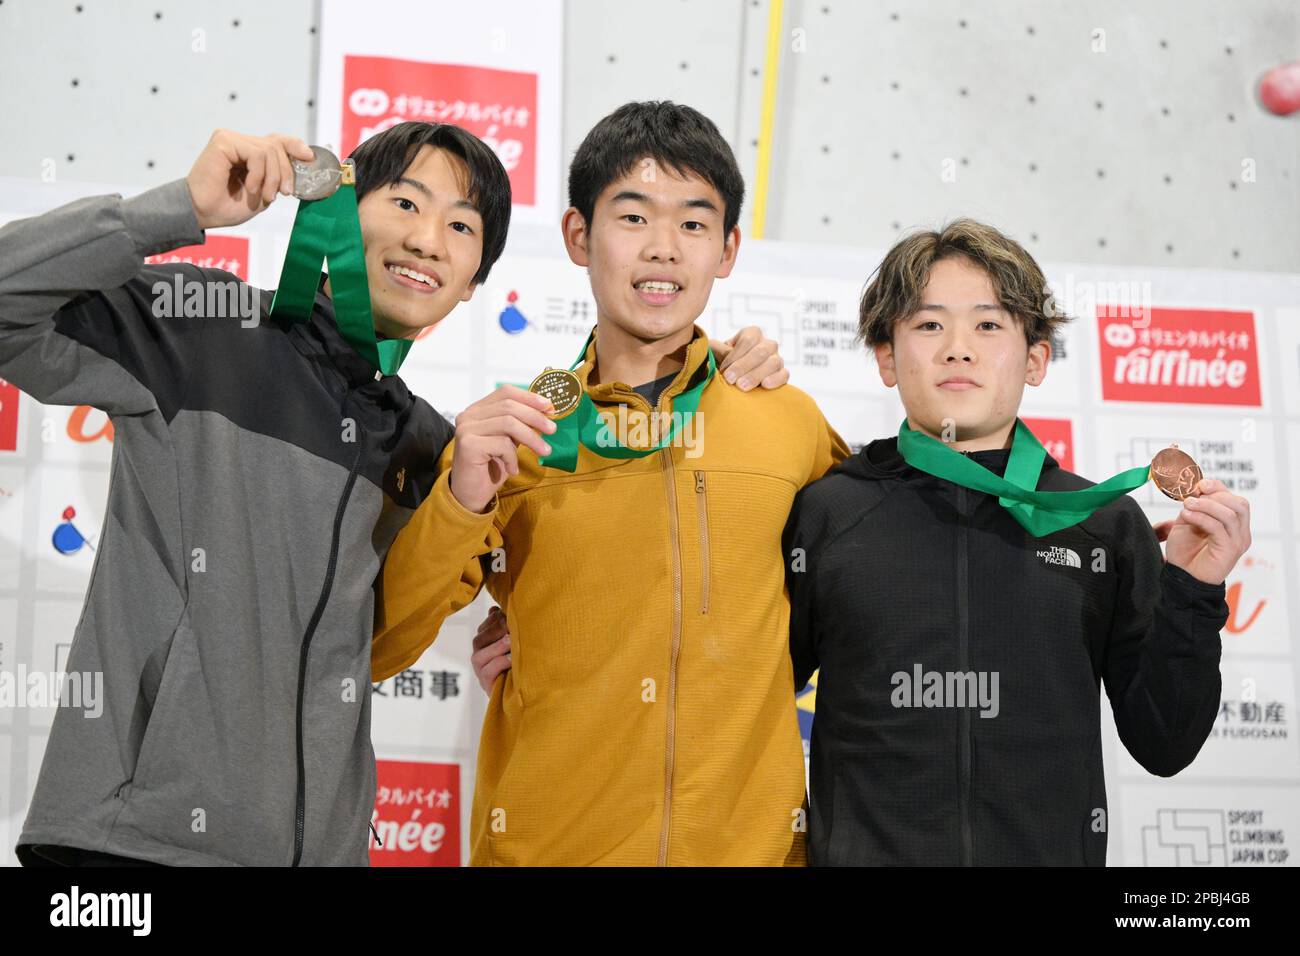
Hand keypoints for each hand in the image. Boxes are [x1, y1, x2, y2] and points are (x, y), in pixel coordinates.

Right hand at [186, 129, 314, 229]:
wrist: (203, 213)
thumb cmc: (228, 206)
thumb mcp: (263, 192)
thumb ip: (278, 177)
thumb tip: (303, 161)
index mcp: (249, 152)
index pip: (277, 141)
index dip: (295, 146)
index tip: (309, 157)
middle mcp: (240, 141)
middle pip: (277, 145)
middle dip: (285, 172)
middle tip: (283, 194)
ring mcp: (231, 139)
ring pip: (269, 150)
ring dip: (272, 177)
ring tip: (264, 195)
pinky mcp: (223, 141)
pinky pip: (256, 154)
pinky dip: (258, 174)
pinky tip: (250, 187)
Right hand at [449, 384, 556, 512]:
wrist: (470, 496)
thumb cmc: (491, 468)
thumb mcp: (510, 441)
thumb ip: (520, 425)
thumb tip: (546, 412)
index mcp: (478, 410)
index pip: (505, 392)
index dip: (529, 397)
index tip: (549, 407)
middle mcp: (469, 415)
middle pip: (509, 406)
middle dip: (535, 417)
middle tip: (552, 430)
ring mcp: (466, 428)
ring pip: (508, 423)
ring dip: (531, 438)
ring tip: (544, 452)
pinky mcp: (468, 444)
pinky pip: (501, 444)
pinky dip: (513, 457)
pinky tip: (512, 469)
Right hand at [471, 606, 512, 692]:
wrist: (520, 692)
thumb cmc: (518, 663)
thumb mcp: (513, 643)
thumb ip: (504, 626)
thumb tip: (494, 609)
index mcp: (484, 643)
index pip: (484, 627)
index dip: (495, 619)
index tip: (509, 616)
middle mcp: (479, 655)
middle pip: (479, 639)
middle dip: (496, 630)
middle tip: (512, 626)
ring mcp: (480, 670)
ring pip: (480, 655)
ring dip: (497, 646)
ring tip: (511, 641)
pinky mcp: (486, 683)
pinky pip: (488, 671)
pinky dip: (500, 663)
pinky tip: (512, 659)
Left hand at [710, 326, 787, 390]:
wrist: (737, 379)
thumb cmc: (726, 362)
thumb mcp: (719, 353)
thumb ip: (717, 350)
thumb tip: (711, 349)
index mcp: (753, 334)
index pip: (748, 340)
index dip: (735, 355)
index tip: (723, 370)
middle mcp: (767, 344)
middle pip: (761, 351)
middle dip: (743, 366)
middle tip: (730, 379)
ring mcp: (777, 359)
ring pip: (774, 362)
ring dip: (756, 374)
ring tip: (742, 386)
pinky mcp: (782, 374)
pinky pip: (784, 375)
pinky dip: (775, 380)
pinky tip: (764, 385)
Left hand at [1151, 479, 1250, 585]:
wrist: (1182, 578)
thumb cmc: (1185, 552)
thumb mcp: (1187, 523)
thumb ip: (1193, 508)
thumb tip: (1194, 492)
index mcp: (1234, 525)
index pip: (1234, 499)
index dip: (1218, 488)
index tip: (1198, 485)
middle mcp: (1240, 533)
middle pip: (1239, 504)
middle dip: (1216, 494)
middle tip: (1193, 495)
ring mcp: (1237, 542)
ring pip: (1230, 513)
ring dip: (1206, 505)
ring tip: (1187, 504)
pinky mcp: (1229, 550)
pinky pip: (1218, 527)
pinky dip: (1201, 517)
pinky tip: (1186, 516)